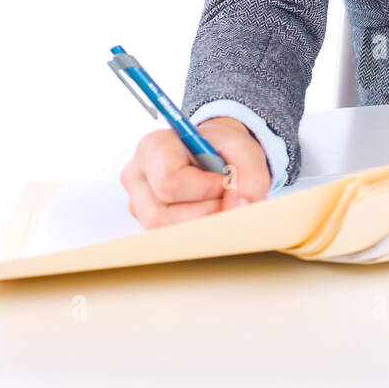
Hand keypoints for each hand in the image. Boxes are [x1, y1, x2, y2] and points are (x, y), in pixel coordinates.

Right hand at [119, 117, 272, 229]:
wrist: (216, 152)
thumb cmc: (222, 147)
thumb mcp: (244, 149)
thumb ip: (250, 176)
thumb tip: (237, 209)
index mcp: (153, 147)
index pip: (169, 181)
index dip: (205, 189)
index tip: (226, 181)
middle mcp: (138, 177)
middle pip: (163, 216)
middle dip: (206, 213)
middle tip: (228, 197)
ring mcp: (139, 204)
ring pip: (166, 233)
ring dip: (202, 225)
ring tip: (219, 204)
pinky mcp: (147, 224)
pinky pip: (171, 240)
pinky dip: (197, 232)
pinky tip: (210, 213)